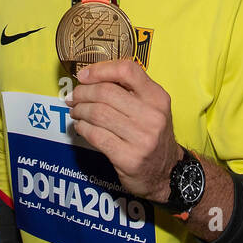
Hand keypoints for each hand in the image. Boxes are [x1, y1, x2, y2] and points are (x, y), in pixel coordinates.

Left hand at [68, 59, 182, 202]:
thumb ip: (129, 90)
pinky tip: (81, 126)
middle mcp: (153, 116)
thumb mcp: (152, 108)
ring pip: (98, 114)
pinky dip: (83, 128)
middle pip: (106, 93)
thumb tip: (91, 78)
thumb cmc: (153, 135)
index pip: (127, 70)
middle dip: (83, 93)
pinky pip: (96, 136)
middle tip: (74, 97)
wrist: (167, 172)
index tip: (84, 75)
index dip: (100, 70)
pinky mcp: (128, 158)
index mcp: (157, 98)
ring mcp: (142, 138)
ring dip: (80, 110)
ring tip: (76, 111)